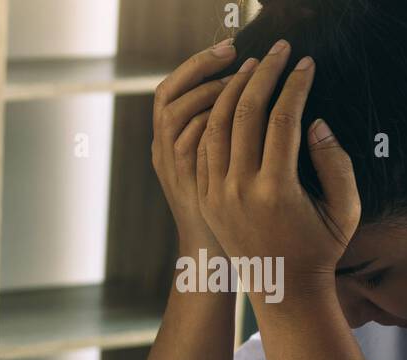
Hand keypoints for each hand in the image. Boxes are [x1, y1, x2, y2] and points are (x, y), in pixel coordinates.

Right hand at [152, 39, 236, 251]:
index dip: (196, 65)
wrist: (223, 262)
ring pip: (175, 114)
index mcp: (168, 147)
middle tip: (235, 51)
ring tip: (243, 77)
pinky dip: (208, 117)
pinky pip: (188, 140)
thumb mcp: (213, 173)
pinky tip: (240, 107)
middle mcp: (163, 154)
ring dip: (208, 89)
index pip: (169, 92)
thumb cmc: (232, 216)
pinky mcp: (185, 183)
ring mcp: (171, 169)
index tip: (231, 49)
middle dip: (199, 66)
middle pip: (166, 96)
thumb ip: (216, 138)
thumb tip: (239, 94)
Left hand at [197, 39, 361, 297]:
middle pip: (243, 115)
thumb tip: (314, 121)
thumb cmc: (320, 246)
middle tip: (275, 51)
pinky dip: (212, 119)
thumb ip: (336, 162)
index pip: (282, 119)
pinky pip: (203, 148)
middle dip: (260, 75)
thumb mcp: (344, 207)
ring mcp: (216, 194)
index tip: (305, 63)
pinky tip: (228, 101)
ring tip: (249, 69)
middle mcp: (238, 190)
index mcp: (275, 190)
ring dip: (231, 92)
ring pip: (214, 128)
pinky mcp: (205, 198)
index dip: (294, 85)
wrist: (280, 287)